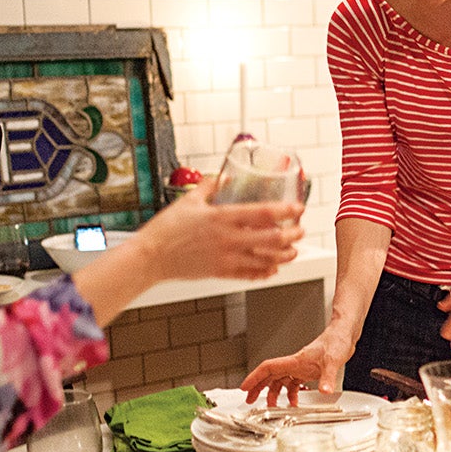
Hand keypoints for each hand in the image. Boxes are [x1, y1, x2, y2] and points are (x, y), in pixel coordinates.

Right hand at [133, 178, 303, 282]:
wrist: (150, 256)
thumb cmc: (167, 228)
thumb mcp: (189, 200)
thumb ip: (210, 187)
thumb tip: (224, 176)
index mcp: (221, 218)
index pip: (262, 213)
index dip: (285, 211)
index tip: (298, 209)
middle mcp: (228, 239)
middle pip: (271, 239)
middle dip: (292, 235)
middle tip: (300, 231)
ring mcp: (226, 258)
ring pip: (265, 259)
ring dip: (284, 256)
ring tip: (293, 251)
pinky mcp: (221, 273)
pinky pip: (250, 275)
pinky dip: (265, 272)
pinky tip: (272, 268)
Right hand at [241, 325, 354, 404]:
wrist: (344, 337)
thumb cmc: (336, 343)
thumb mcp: (332, 362)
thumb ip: (327, 378)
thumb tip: (325, 391)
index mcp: (295, 361)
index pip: (268, 368)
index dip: (254, 377)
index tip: (245, 387)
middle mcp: (295, 364)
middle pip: (270, 376)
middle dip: (258, 388)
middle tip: (250, 399)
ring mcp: (301, 368)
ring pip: (281, 381)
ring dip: (274, 393)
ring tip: (272, 406)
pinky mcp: (308, 371)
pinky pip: (293, 383)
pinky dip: (291, 393)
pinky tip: (295, 401)